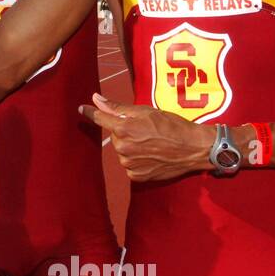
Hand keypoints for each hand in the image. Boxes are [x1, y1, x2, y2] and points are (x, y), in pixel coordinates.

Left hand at [78, 92, 214, 181]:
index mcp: (123, 129)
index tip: (81, 109)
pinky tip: (153, 156)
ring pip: (123, 151)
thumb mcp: (146, 111)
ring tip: (153, 144)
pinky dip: (138, 161)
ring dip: (132, 147)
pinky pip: (130, 165)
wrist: (194, 149)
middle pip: (115, 136)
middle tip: (147, 131)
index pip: (100, 119)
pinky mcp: (136, 176)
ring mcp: (129, 164)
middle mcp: (123, 148)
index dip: (90, 113)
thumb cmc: (172, 126)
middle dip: (126, 132)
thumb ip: (117, 107)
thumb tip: (95, 98)